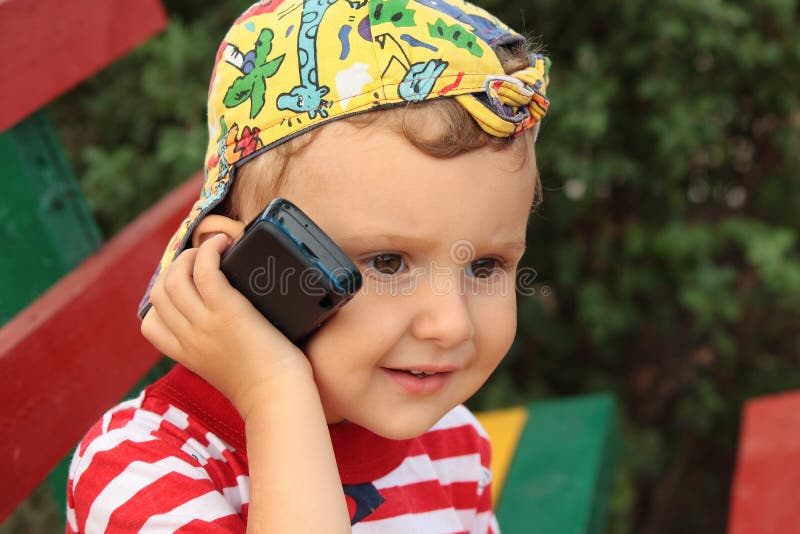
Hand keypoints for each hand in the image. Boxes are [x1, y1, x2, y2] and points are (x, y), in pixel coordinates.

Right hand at [141, 234, 312, 417]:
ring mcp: (205, 324)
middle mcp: (189, 338)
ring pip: (175, 277)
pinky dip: (211, 251)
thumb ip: (219, 351)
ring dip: (191, 253)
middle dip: (175, 268)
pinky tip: (225, 244)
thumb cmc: (268, 387)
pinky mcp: (227, 311)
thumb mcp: (229, 371)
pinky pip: (205, 270)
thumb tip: (233, 331)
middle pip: (159, 293)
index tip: (185, 288)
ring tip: (215, 247)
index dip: (162, 301)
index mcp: (187, 355)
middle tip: (202, 259)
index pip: (151, 324)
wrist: (279, 398)